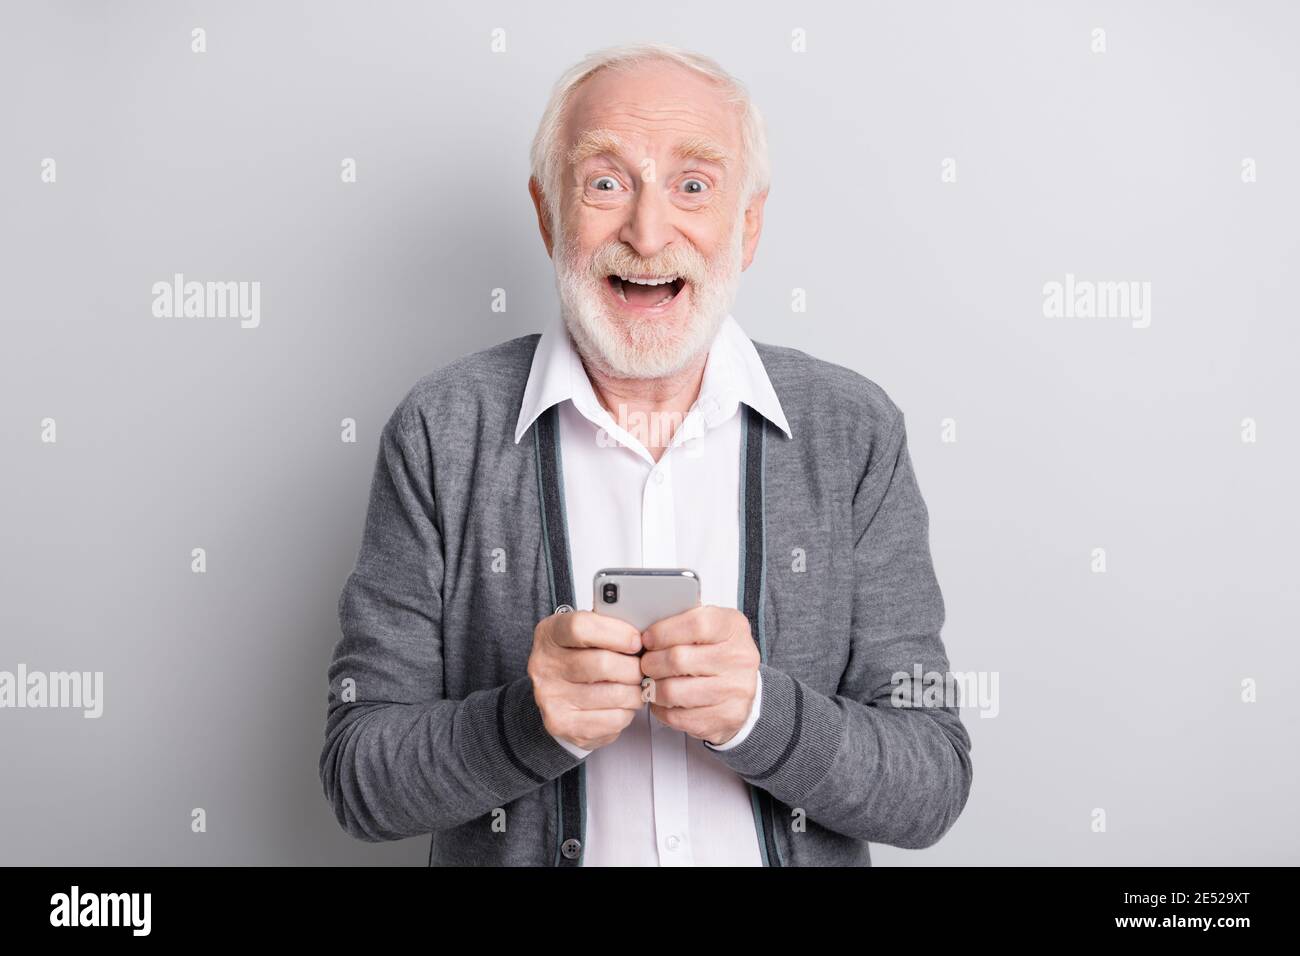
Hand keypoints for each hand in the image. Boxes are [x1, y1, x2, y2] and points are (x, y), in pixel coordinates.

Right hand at [528, 609, 645, 750]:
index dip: (617, 634)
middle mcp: (544, 666)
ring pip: (614, 694)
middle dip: (633, 668)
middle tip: (642, 669)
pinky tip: (622, 705)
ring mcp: (552, 698)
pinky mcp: (565, 725)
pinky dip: (627, 712)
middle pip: (602, 663)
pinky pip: (614, 719)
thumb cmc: (579, 658)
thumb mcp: (586, 633)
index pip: (581, 627)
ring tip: (635, 687)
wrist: (555, 696)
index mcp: (549, 634)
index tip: (636, 641)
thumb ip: (610, 628)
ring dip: (635, 692)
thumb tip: (646, 636)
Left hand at [639, 606, 759, 746]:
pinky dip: (661, 709)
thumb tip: (646, 623)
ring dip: (653, 688)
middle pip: (678, 659)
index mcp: (733, 628)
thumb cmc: (720, 653)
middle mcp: (739, 659)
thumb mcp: (711, 627)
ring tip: (652, 682)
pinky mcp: (724, 718)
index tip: (648, 638)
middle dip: (651, 662)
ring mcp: (734, 691)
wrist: (745, 688)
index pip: (695, 624)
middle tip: (646, 663)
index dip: (663, 632)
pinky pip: (677, 716)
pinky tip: (663, 701)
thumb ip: (684, 622)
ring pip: (673, 691)